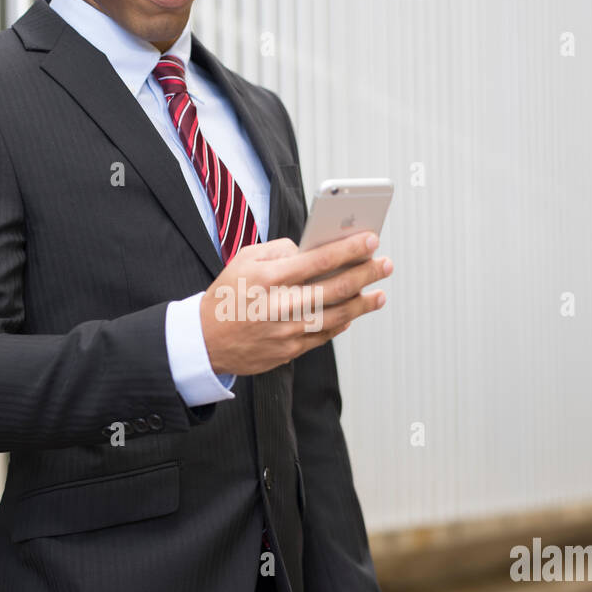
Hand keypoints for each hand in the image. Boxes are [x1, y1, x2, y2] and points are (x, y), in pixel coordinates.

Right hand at [199, 231, 393, 376]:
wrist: (206, 342)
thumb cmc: (226, 296)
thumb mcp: (244, 261)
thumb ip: (279, 250)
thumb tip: (311, 249)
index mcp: (269, 278)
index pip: (319, 260)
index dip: (350, 249)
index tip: (371, 239)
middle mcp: (281, 306)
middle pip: (336, 288)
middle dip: (366, 274)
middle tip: (385, 264)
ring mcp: (287, 331)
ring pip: (337, 316)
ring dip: (363, 303)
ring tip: (379, 293)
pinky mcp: (290, 351)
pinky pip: (325, 336)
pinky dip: (343, 323)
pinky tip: (354, 313)